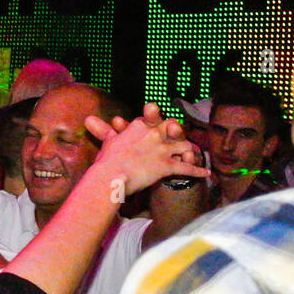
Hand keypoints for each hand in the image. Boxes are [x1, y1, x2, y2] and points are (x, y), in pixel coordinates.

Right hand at [85, 105, 210, 196]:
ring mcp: (163, 150)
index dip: (158, 120)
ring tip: (194, 154)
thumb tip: (88, 119)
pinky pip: (187, 167)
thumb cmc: (106, 159)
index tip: (159, 124)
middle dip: (178, 132)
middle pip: (174, 127)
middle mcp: (155, 134)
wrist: (111, 175)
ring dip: (190, 150)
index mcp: (141, 126)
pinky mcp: (167, 166)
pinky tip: (206, 173)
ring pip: (185, 144)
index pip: (155, 119)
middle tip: (178, 136)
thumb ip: (102, 129)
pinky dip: (197, 171)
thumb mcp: (106, 140)